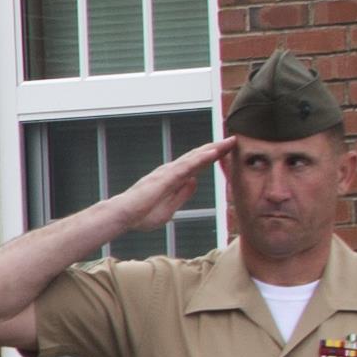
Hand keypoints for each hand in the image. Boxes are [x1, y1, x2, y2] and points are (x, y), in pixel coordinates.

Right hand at [98, 132, 233, 239]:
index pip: (196, 165)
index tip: (226, 150)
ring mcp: (168, 173)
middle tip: (233, 140)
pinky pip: (187, 166)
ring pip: (194, 158)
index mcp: (172, 180)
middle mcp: (170, 172)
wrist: (123, 217)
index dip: (211, 157)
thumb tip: (194, 180)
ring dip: (212, 149)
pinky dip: (201, 158)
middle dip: (215, 148)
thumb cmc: (141, 215)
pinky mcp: (167, 177)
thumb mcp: (170, 208)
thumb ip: (183, 194)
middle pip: (197, 157)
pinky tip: (214, 152)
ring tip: (228, 141)